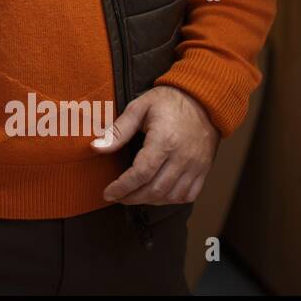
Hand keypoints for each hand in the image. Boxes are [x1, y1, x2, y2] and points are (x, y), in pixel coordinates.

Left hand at [92, 86, 218, 204]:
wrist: (203, 100)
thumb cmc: (168, 101)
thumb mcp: (139, 108)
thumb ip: (118, 130)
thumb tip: (96, 147)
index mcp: (165, 140)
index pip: (141, 173)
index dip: (122, 187)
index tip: (108, 193)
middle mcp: (182, 157)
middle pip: (155, 189)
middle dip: (132, 197)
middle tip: (117, 196)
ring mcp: (196, 166)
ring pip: (171, 196)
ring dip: (149, 201)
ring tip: (133, 195)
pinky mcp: (204, 170)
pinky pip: (188, 195)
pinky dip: (170, 199)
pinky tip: (157, 195)